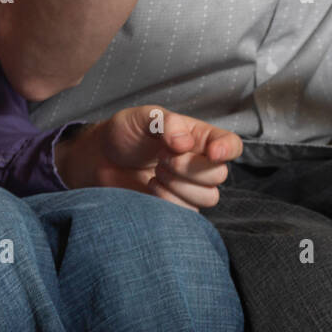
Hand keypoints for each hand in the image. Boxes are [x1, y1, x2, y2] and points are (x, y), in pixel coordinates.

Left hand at [54, 105, 242, 210]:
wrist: (101, 159)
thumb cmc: (126, 133)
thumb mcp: (142, 117)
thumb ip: (165, 123)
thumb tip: (184, 143)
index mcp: (199, 137)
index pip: (230, 144)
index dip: (227, 150)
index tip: (211, 153)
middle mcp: (200, 163)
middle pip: (219, 174)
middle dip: (188, 167)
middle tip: (161, 157)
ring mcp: (190, 189)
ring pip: (208, 197)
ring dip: (177, 185)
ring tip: (155, 172)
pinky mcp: (178, 209)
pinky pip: (188, 214)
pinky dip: (168, 201)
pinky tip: (151, 188)